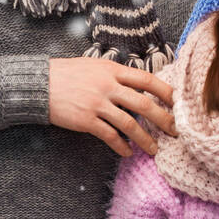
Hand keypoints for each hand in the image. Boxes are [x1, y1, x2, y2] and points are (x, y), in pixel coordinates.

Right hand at [48, 57, 176, 157]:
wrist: (39, 83)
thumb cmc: (67, 74)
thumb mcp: (95, 66)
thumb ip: (116, 74)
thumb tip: (138, 84)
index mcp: (112, 69)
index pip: (147, 80)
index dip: (166, 92)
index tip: (179, 103)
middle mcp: (108, 85)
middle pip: (144, 104)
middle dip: (164, 119)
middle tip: (176, 131)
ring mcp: (97, 103)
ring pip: (129, 124)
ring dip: (145, 139)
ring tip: (154, 150)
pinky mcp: (86, 120)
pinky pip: (110, 136)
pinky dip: (121, 146)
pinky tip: (128, 153)